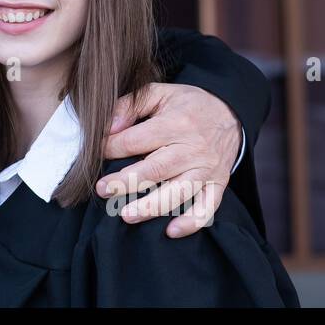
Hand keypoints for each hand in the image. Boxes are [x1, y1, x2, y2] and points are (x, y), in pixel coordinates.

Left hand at [95, 82, 240, 238]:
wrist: (230, 112)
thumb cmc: (187, 105)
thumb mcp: (159, 93)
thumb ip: (131, 105)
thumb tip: (108, 127)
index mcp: (176, 123)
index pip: (136, 140)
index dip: (111, 147)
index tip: (95, 154)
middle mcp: (192, 149)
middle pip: (155, 170)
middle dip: (125, 182)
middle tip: (102, 189)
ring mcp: (206, 169)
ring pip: (178, 193)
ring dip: (151, 207)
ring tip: (126, 215)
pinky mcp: (218, 184)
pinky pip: (208, 208)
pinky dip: (192, 222)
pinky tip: (171, 231)